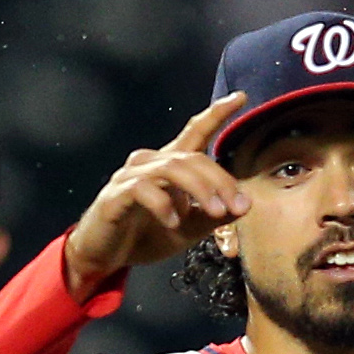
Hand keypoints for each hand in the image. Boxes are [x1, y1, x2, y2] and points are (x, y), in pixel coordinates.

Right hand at [63, 93, 251, 299]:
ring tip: (216, 213)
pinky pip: (142, 189)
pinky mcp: (115, 195)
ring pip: (171, 168)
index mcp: (170, 166)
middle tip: (239, 206)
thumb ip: (215, 215)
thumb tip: (247, 204)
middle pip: (191, 157)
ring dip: (200, 189)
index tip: (241, 97)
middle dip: (220, 180)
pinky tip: (174, 223)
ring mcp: (130, 176)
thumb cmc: (148, 235)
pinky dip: (163, 205)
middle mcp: (150, 163)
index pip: (194, 132)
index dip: (216, 114)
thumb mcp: (190, 228)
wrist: (107, 257)